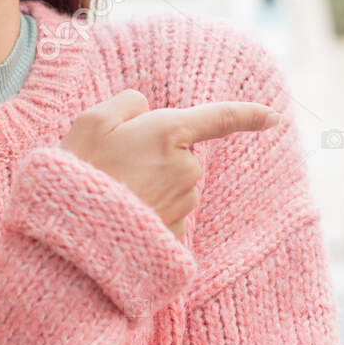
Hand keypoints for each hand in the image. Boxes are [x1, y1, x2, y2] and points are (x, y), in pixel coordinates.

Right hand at [59, 89, 281, 239]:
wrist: (72, 239)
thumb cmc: (78, 174)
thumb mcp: (90, 122)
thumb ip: (126, 104)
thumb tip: (145, 111)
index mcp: (168, 132)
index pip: (219, 117)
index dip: (248, 114)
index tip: (271, 116)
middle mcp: (185, 168)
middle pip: (181, 154)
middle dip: (154, 157)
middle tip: (112, 166)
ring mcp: (183, 204)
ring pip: (174, 185)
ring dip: (150, 186)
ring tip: (112, 195)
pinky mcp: (177, 234)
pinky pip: (168, 214)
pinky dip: (149, 213)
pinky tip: (122, 219)